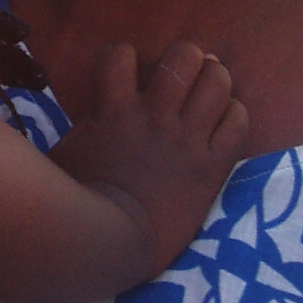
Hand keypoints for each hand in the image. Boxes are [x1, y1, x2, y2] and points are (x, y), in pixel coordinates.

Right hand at [51, 40, 247, 276]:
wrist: (113, 248)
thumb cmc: (77, 206)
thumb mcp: (64, 157)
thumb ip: (77, 128)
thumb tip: (70, 119)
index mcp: (114, 111)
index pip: (120, 54)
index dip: (125, 57)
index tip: (127, 73)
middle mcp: (155, 117)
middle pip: (184, 57)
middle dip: (186, 60)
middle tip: (183, 76)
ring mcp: (187, 140)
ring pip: (217, 81)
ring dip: (214, 80)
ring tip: (208, 90)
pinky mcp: (212, 167)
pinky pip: (238, 122)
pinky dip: (233, 115)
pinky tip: (223, 122)